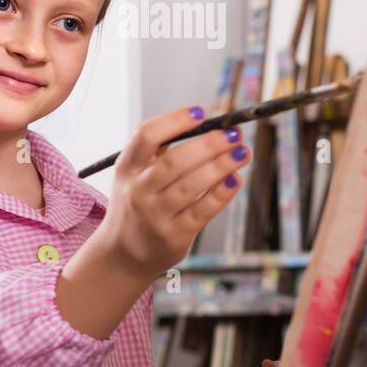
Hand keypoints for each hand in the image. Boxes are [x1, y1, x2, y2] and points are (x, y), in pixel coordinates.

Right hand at [93, 106, 251, 279]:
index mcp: (126, 168)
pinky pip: (203, 210)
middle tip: (234, 133)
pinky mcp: (173, 235)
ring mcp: (154, 215)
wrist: (122, 253)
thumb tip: (210, 125)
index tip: (201, 112)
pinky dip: (222, 193)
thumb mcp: (134, 176)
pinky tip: (236, 179)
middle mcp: (137, 191)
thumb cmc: (137, 205)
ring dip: (222, 165)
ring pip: (193, 185)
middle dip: (210, 143)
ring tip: (243, 152)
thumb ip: (160, 152)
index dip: (175, 121)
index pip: (146, 136)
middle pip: (175, 161)